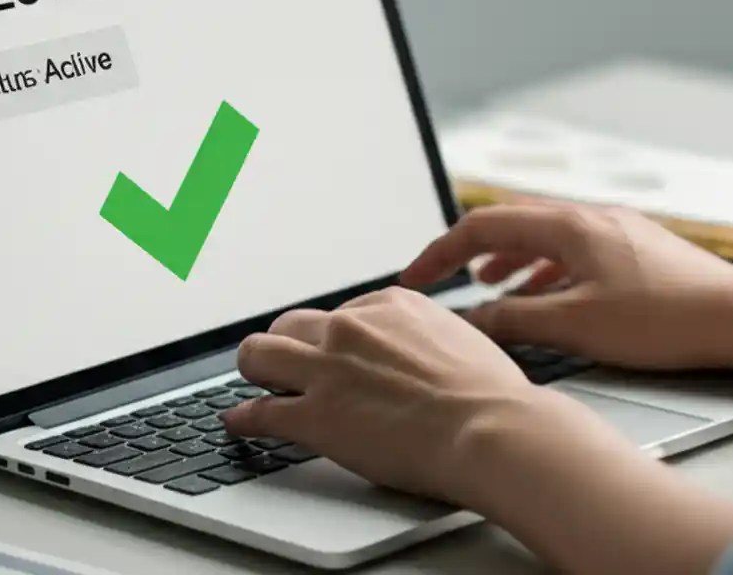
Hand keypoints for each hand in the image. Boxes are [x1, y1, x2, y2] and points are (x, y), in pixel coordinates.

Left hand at [222, 286, 550, 503]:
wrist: (490, 428)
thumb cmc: (491, 395)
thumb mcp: (462, 339)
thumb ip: (429, 337)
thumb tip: (428, 348)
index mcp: (389, 305)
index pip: (341, 314)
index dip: (336, 340)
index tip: (335, 354)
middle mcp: (351, 328)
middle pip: (291, 325)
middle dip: (290, 346)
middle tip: (292, 366)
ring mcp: (328, 369)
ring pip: (258, 354)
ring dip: (256, 369)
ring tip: (257, 382)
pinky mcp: (315, 415)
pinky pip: (259, 411)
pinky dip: (245, 419)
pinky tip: (241, 422)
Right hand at [401, 203, 732, 370]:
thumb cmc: (664, 318)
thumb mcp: (573, 324)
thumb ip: (512, 319)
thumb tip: (469, 319)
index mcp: (568, 225)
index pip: (483, 224)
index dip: (440, 251)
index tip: (417, 276)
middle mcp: (591, 217)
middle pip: (513, 223)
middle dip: (472, 252)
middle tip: (446, 278)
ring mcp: (616, 231)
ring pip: (546, 238)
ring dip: (512, 263)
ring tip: (494, 292)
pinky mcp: (637, 250)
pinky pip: (575, 251)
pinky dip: (547, 271)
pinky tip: (550, 300)